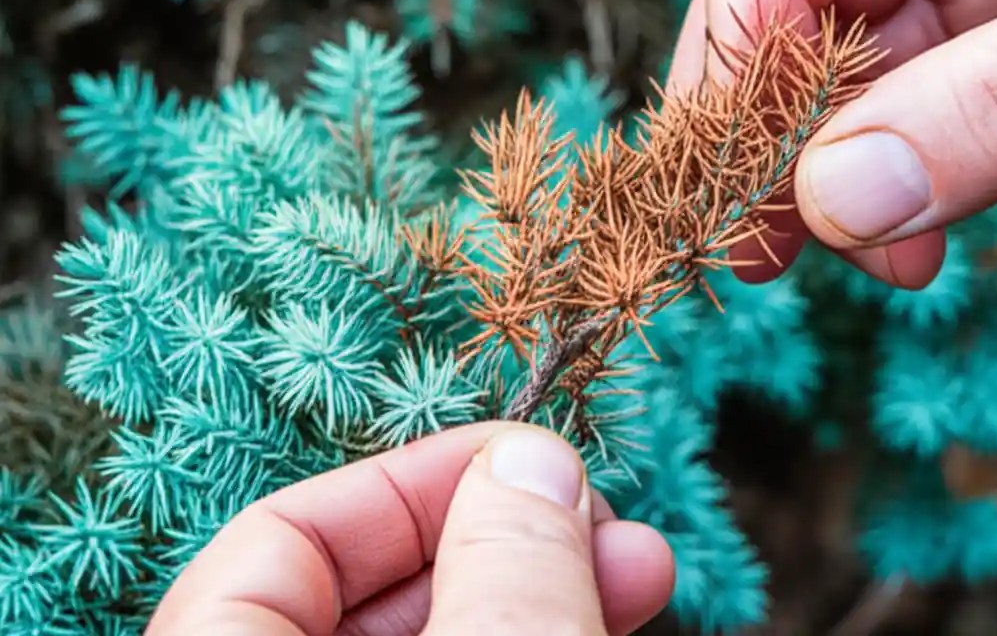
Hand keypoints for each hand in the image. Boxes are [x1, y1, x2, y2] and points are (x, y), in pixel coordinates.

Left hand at [146, 423, 674, 634]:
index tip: (526, 458)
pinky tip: (610, 611)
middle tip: (607, 517)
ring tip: (644, 565)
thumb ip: (503, 574)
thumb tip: (531, 461)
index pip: (279, 538)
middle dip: (503, 534)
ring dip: (540, 586)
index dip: (410, 480)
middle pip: (365, 590)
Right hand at [670, 0, 996, 287]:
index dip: (751, 18)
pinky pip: (928, 135)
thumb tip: (839, 199)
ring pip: (865, 79)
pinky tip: (903, 249)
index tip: (735, 138)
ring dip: (835, 174)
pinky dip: (901, 198)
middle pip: (814, 0)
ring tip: (842, 256)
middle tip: (753, 230)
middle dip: (781, 118)